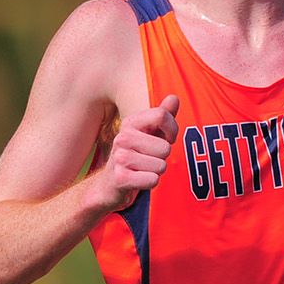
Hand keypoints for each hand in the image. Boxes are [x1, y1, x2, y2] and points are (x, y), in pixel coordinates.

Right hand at [92, 95, 180, 211]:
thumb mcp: (150, 134)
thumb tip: (174, 98)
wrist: (109, 185)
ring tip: (143, 170)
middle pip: (165, 147)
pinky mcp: (120, 178)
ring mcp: (120, 158)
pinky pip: (153, 180)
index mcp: (130, 123)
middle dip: (163, 157)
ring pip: (161, 166)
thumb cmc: (136, 155)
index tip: (167, 139)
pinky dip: (151, 183)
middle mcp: (122, 138)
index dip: (172, 130)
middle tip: (149, 160)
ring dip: (157, 171)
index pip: (162, 116)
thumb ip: (163, 116)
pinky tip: (138, 180)